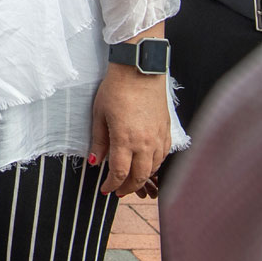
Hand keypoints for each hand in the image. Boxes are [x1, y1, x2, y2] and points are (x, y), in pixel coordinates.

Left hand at [88, 62, 171, 196]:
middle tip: (118, 191)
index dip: (111, 185)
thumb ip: (99, 141)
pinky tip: (146, 164)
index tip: (105, 189)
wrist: (140, 69)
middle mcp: (145, 142)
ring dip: (141, 178)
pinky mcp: (167, 130)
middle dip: (127, 188)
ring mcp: (158, 137)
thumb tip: (95, 162)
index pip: (120, 173)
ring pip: (153, 169)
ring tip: (130, 180)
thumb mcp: (99, 114)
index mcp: (126, 139)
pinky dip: (154, 165)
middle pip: (139, 177)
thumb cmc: (116, 89)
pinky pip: (163, 156)